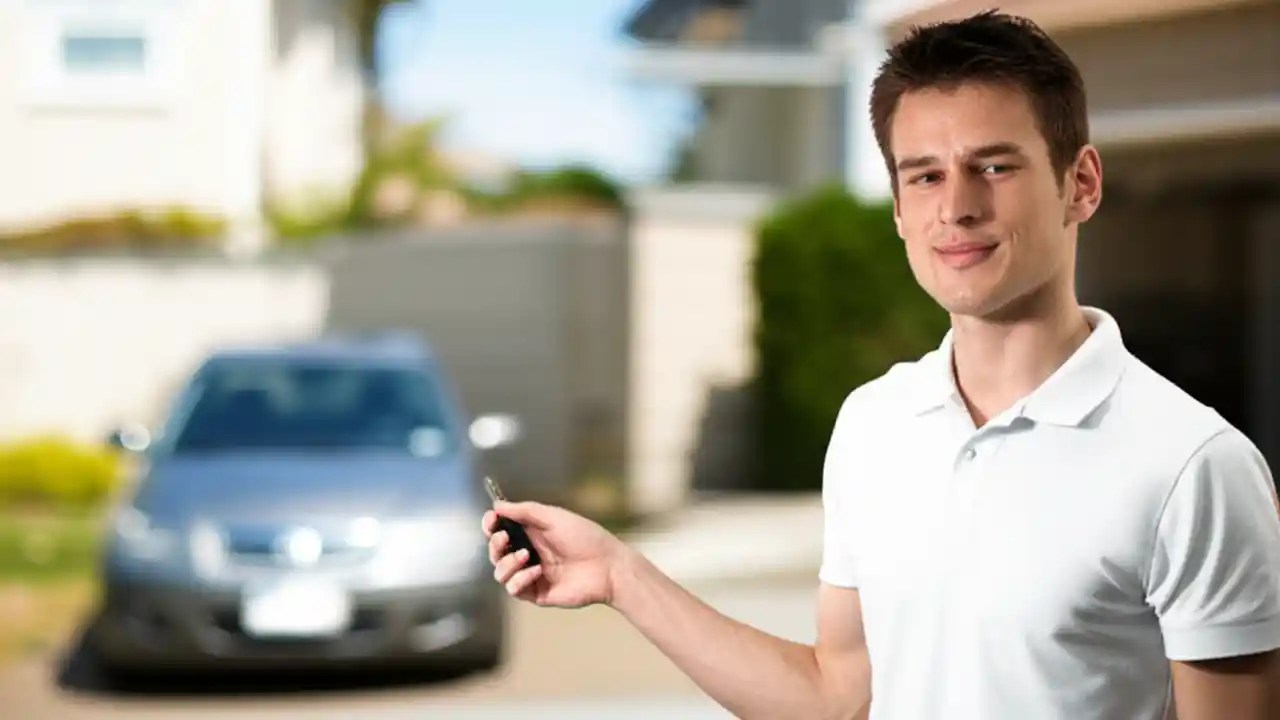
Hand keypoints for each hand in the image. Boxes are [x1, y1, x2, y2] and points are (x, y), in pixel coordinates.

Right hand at [482, 500, 628, 607]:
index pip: (501, 530)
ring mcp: (532, 575)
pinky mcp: (537, 593)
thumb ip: (525, 511)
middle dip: (495, 545)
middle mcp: (529, 553)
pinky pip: (514, 589)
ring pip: (500, 573)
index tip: (491, 521)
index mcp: (532, 533)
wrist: (607, 566)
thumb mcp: (554, 517)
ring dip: (507, 563)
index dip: (491, 526)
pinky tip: (537, 572)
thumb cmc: (586, 537)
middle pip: (496, 552)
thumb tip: (497, 505)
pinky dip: (520, 580)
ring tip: (526, 557)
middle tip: (504, 539)